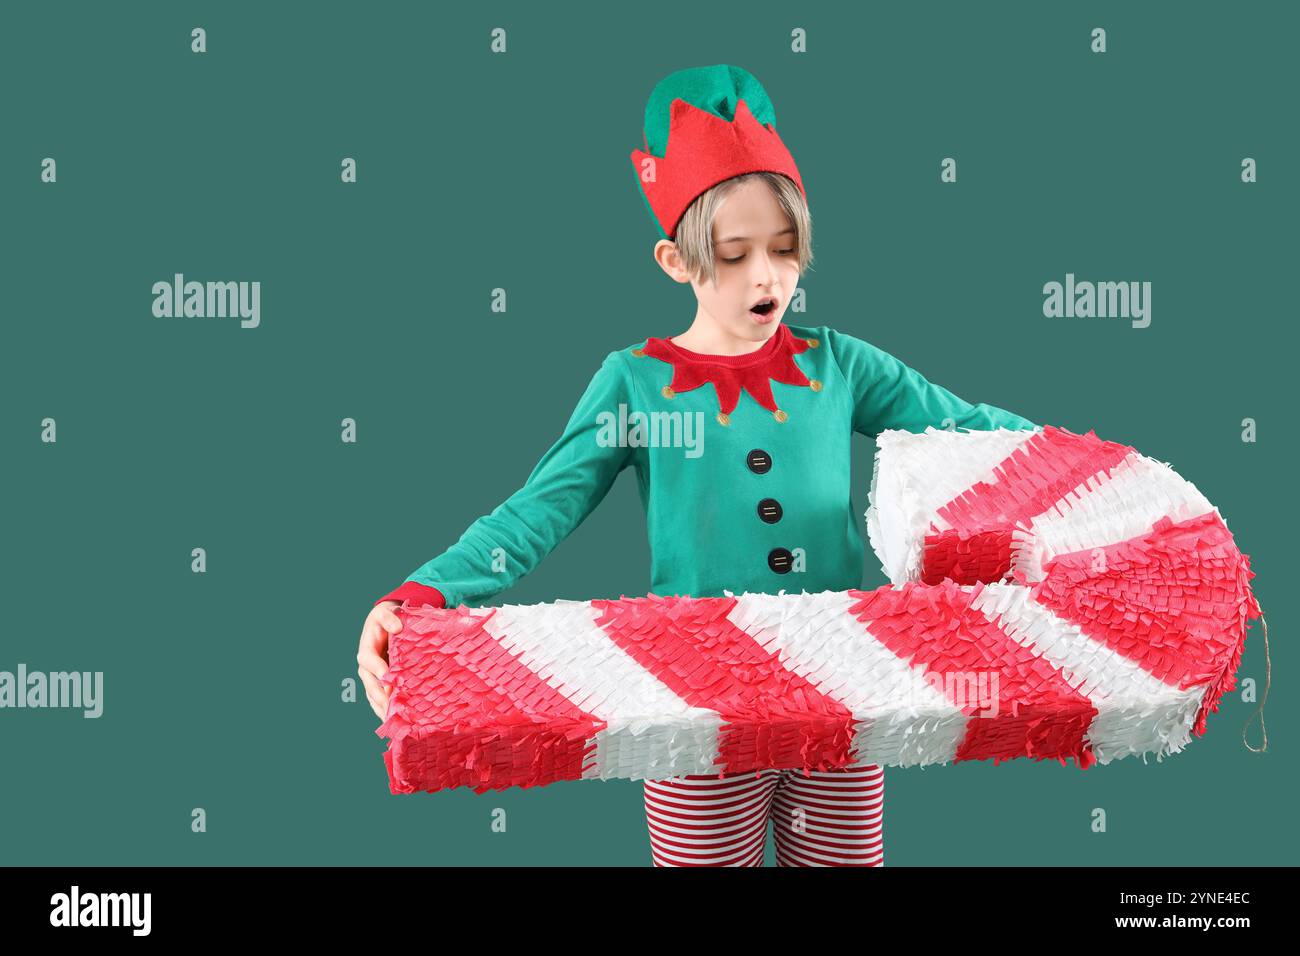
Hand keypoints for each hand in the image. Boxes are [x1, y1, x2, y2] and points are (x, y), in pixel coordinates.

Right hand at [358, 600, 401, 720]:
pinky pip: (378, 700)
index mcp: (367, 649)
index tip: (388, 680)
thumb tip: (397, 627)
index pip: (369, 660)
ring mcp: (371, 678)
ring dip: (382, 707)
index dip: (378, 670)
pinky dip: (384, 710)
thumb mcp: (386, 613)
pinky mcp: (378, 685)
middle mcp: (366, 666)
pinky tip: (393, 722)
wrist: (387, 625)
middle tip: (392, 707)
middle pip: (370, 683)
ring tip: (393, 720)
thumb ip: (389, 617)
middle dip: (380, 695)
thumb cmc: (387, 619)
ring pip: (373, 695)